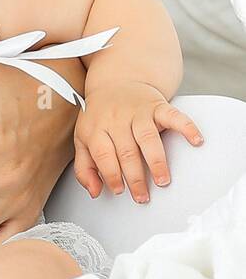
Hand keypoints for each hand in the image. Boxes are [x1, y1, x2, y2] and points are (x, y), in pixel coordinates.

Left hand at [74, 81, 203, 202]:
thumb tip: (93, 191)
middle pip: (126, 151)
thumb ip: (84, 167)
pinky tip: (195, 140)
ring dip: (156, 161)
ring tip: (162, 180)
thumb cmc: (99, 116)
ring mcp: (138, 112)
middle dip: (135, 177)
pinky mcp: (157, 106)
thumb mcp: (83, 139)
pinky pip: (173, 116)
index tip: (119, 191)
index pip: (103, 155)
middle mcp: (117, 120)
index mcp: (96, 129)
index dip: (111, 175)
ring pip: (147, 138)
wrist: (115, 82)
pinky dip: (187, 127)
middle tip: (142, 195)